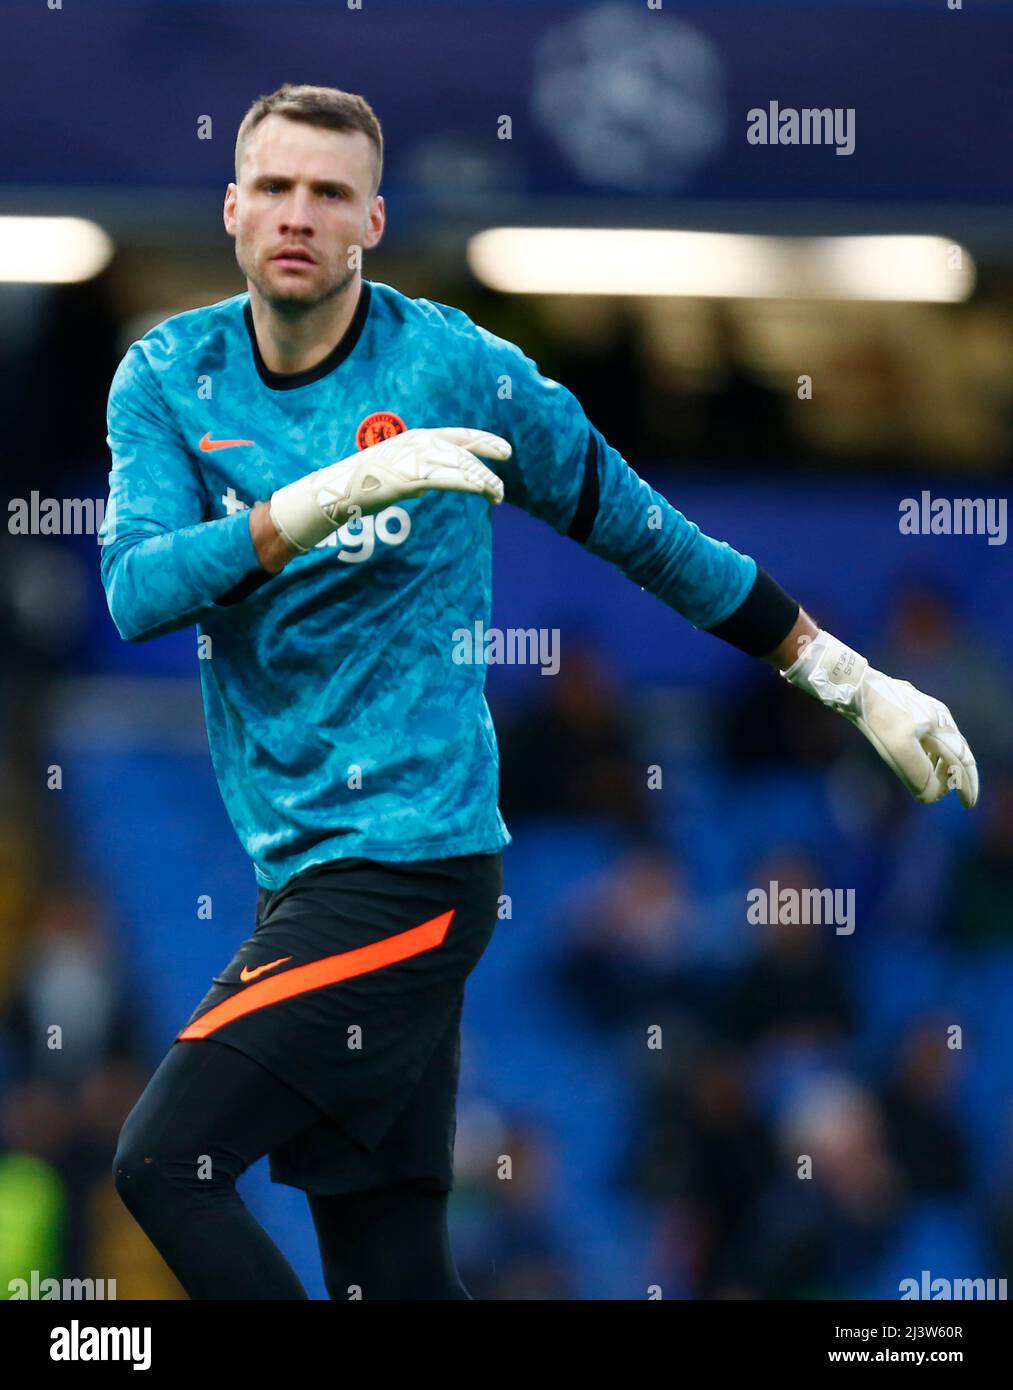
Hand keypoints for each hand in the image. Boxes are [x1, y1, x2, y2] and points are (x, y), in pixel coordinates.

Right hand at [269, 426, 510, 553]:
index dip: (482, 440)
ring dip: (482, 480)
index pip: (455, 436)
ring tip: (497, 495)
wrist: (334, 494)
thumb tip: (427, 487)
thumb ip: (413, 477)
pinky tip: (484, 492)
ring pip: (459, 465)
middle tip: (503, 481)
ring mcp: (412, 458)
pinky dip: (470, 484)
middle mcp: (416, 443)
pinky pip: (448, 479)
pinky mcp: (410, 477)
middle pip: (461, 450)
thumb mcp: (393, 476)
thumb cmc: (360, 487)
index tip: (504, 450)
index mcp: (414, 439)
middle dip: (487, 462)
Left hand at [781, 629, 978, 807]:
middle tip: (961, 797)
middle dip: (959, 777)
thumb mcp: (898, 748)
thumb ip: (918, 773)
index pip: (961, 761)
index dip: (966, 785)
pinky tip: (921, 760)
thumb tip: (931, 794)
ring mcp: (923, 709)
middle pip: (956, 752)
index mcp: (940, 725)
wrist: (854, 685)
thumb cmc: (877, 715)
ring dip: (944, 765)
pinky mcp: (906, 706)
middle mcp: (938, 716)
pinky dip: (930, 753)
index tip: (968, 805)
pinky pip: (927, 735)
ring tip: (940, 782)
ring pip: (941, 743)